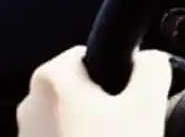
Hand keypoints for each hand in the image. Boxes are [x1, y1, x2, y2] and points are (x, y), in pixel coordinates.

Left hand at [17, 46, 171, 136]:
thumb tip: (152, 60)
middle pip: (81, 90)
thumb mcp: (147, 107)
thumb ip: (153, 69)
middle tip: (128, 129)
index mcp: (53, 78)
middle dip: (105, 106)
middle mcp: (31, 105)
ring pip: (71, 122)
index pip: (90, 54)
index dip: (118, 74)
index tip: (131, 98)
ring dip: (93, 132)